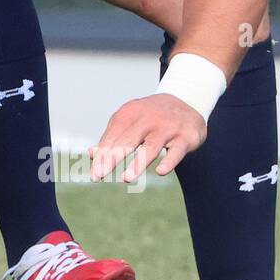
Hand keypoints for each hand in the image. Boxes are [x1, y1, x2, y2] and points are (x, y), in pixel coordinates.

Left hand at [89, 93, 205, 182]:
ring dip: (138, 163)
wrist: (186, 101)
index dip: (102, 155)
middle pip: (127, 141)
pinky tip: (160, 172)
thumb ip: (113, 137)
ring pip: (151, 147)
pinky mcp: (185, 137)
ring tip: (126, 178)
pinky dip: (169, 161)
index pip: (113, 137)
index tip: (94, 175)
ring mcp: (167, 127)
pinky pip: (177, 151)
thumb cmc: (150, 117)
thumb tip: (92, 154)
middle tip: (99, 175)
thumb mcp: (130, 121)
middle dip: (112, 158)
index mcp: (130, 113)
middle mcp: (148, 119)